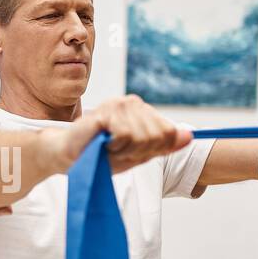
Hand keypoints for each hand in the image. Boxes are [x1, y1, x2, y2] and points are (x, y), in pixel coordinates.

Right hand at [45, 94, 191, 174]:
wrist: (67, 155)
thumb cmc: (100, 156)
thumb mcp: (136, 154)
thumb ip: (163, 145)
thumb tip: (190, 137)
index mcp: (142, 111)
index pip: (168, 133)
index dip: (153, 150)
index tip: (132, 152)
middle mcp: (132, 102)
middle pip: (158, 136)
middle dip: (139, 152)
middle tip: (117, 151)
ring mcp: (119, 104)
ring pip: (143, 137)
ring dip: (125, 150)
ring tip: (108, 147)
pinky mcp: (107, 111)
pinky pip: (126, 135)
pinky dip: (115, 146)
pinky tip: (101, 142)